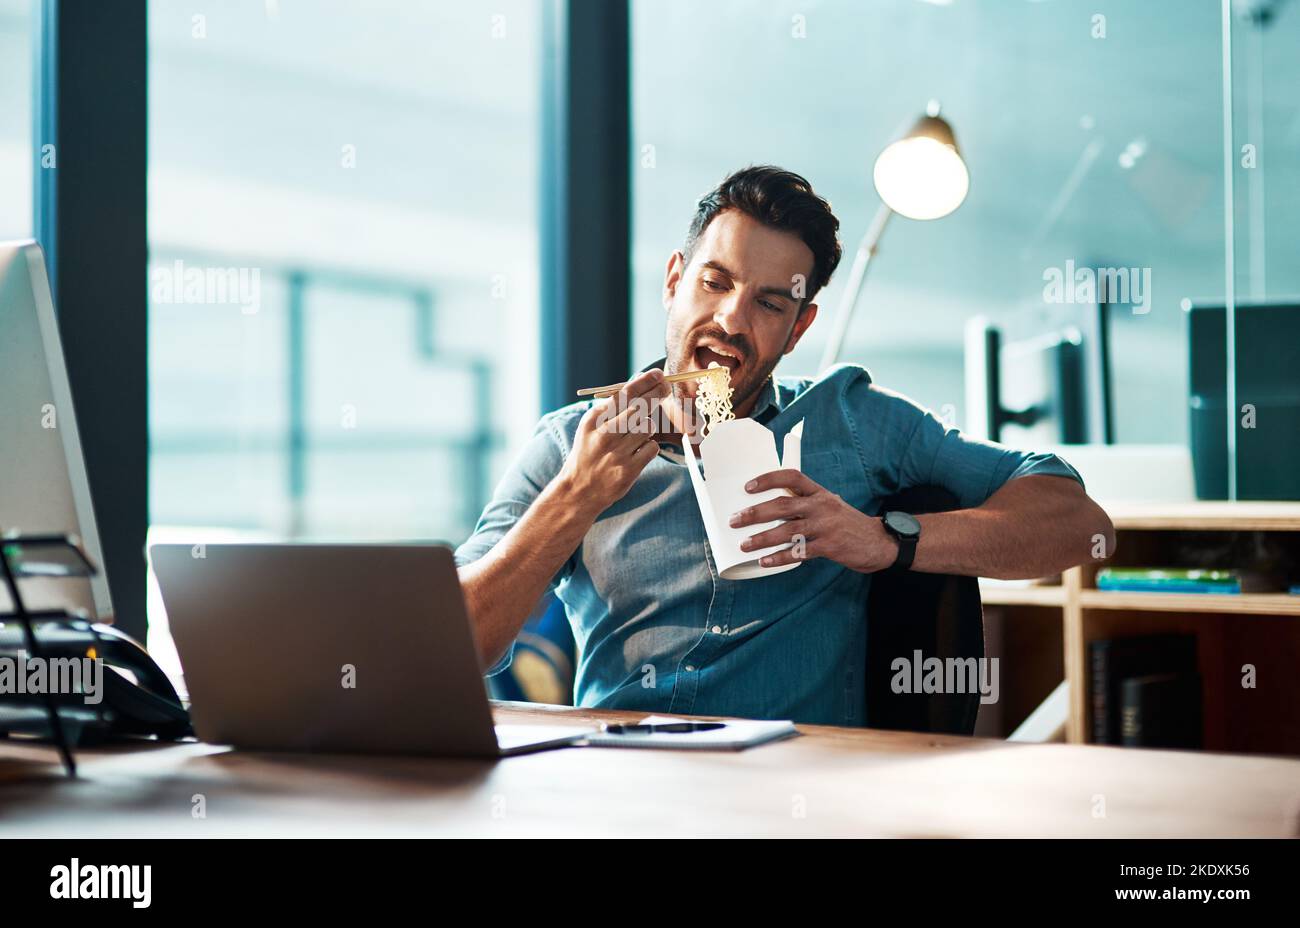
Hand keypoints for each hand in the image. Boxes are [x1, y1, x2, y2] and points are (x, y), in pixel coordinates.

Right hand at [557, 369, 669, 514]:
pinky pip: (652, 448)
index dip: (644, 382)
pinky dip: (649, 446)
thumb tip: (639, 385)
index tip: (658, 375)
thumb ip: (611, 407)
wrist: (579, 489)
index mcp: (594, 420)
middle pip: (640, 407)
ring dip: (648, 427)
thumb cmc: (589, 452)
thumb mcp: (590, 426)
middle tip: (665, 388)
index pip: (623, 395)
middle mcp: (605, 435)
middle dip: (656, 394)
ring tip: (636, 433)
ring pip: (648, 427)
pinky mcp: (629, 470)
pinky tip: (637, 451)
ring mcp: (617, 453)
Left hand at [728, 469, 897, 572]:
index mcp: (820, 492)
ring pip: (787, 531)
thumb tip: (771, 507)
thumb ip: (806, 503)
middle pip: (782, 505)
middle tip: (735, 520)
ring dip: (762, 538)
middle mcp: (821, 506)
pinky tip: (765, 561)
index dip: (768, 479)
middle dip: (755, 512)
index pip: (791, 476)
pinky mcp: (829, 547)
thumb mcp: (830, 505)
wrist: (880, 542)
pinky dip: (780, 558)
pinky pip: (799, 552)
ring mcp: (825, 526)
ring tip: (744, 544)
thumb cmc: (848, 524)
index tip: (748, 487)